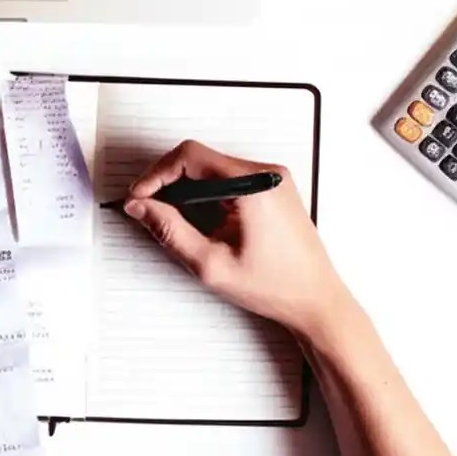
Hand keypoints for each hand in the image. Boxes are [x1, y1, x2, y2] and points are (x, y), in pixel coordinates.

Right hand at [123, 141, 351, 337]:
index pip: (190, 156)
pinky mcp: (272, 188)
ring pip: (212, 169)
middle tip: (152, 213)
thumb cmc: (276, 286)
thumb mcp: (210, 264)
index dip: (157, 174)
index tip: (140, 196)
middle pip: (200, 159)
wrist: (315, 300)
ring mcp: (272, 179)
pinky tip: (205, 224)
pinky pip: (228, 179)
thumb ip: (169, 231)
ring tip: (181, 225)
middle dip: (169, 184)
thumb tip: (141, 207)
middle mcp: (266, 174)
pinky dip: (207, 196)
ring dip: (188, 191)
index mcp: (253, 185)